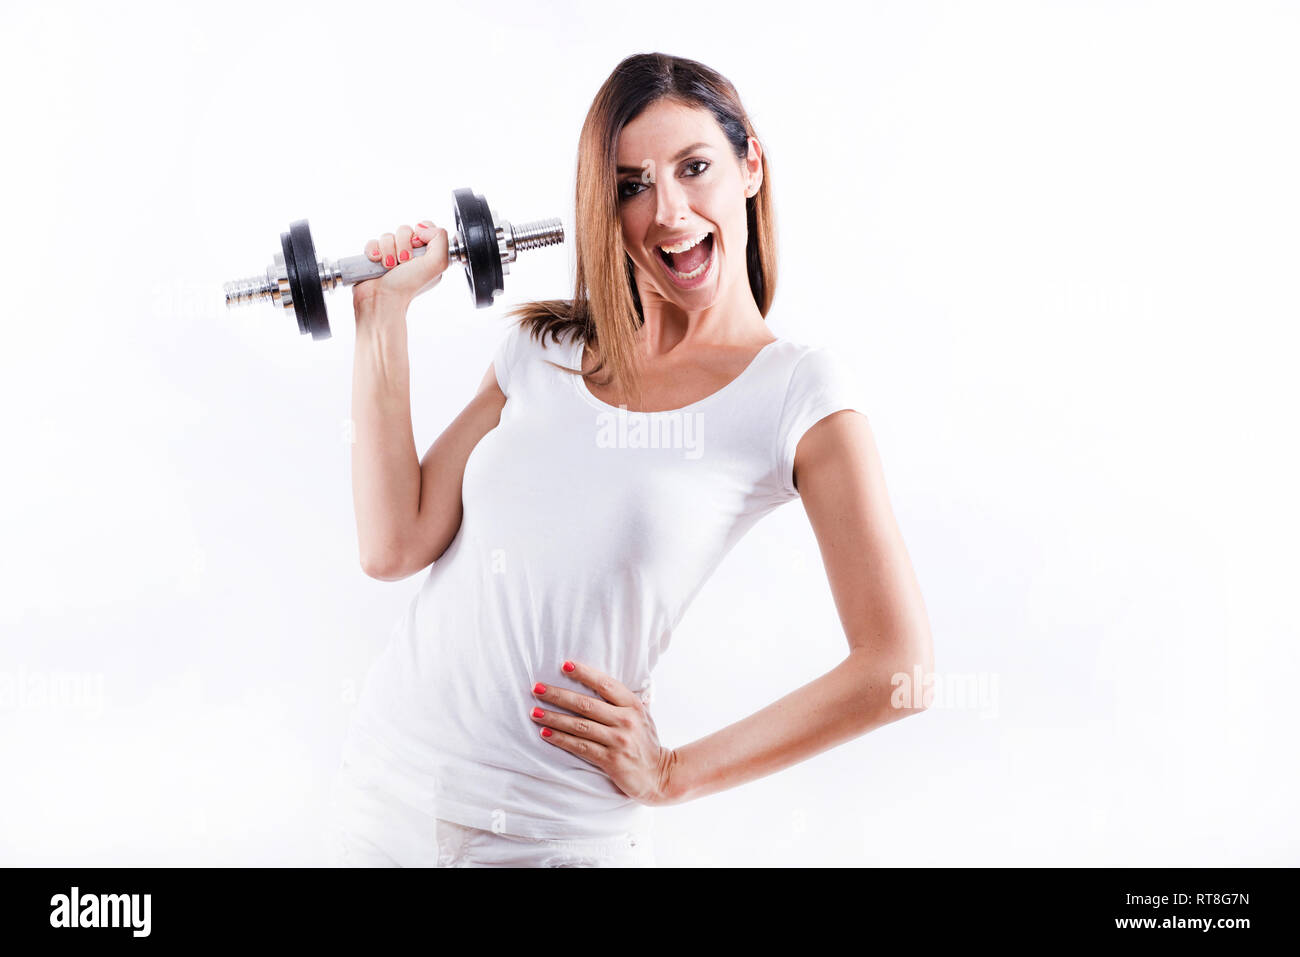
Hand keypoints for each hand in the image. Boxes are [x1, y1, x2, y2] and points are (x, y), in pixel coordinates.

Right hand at [354, 219, 448, 306]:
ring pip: (388, 235)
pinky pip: (373, 242)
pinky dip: (374, 251)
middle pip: (406, 230)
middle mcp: (411, 255)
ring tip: (389, 266)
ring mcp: (392, 256)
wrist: (381, 299)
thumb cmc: (408, 286)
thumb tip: (423, 227)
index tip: (417, 246)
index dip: (421, 233)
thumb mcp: (437, 263)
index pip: (426, 228)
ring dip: (388, 250)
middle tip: (403, 261)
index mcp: (428, 256)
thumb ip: (440, 238)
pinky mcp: (375, 258)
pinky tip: (377, 262)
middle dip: (403, 244)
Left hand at [530, 661, 676, 806]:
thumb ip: (624, 700)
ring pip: (579, 726)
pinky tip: (545, 733)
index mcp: (632, 705)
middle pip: (586, 704)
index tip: (564, 665)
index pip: (605, 684)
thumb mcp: (642, 715)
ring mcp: (618, 741)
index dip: (584, 673)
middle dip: (558, 695)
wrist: (659, 775)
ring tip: (534, 712)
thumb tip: (602, 682)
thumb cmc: (645, 741)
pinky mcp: (611, 760)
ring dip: (553, 718)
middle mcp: (626, 720)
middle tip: (536, 688)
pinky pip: (580, 747)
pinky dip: (560, 739)